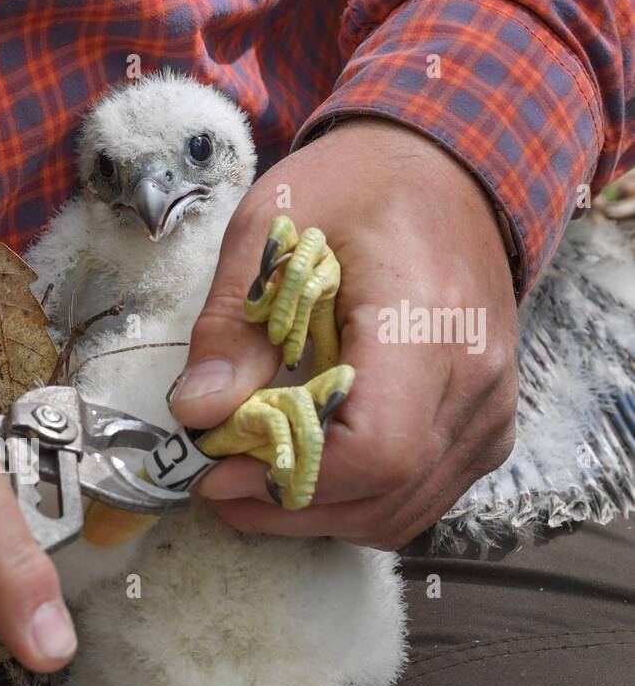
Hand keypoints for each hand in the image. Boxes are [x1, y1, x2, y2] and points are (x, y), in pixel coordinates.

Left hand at [169, 118, 517, 548]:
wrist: (448, 172)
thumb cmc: (358, 189)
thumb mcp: (272, 230)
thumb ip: (231, 326)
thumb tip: (196, 411)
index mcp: (428, 321)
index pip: (375, 448)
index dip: (287, 476)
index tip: (216, 470)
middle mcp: (477, 378)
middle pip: (382, 495)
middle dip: (285, 503)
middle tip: (215, 481)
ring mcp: (490, 409)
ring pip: (399, 512)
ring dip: (314, 513)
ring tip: (248, 480)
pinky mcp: (486, 426)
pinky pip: (419, 499)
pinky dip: (354, 503)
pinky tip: (303, 470)